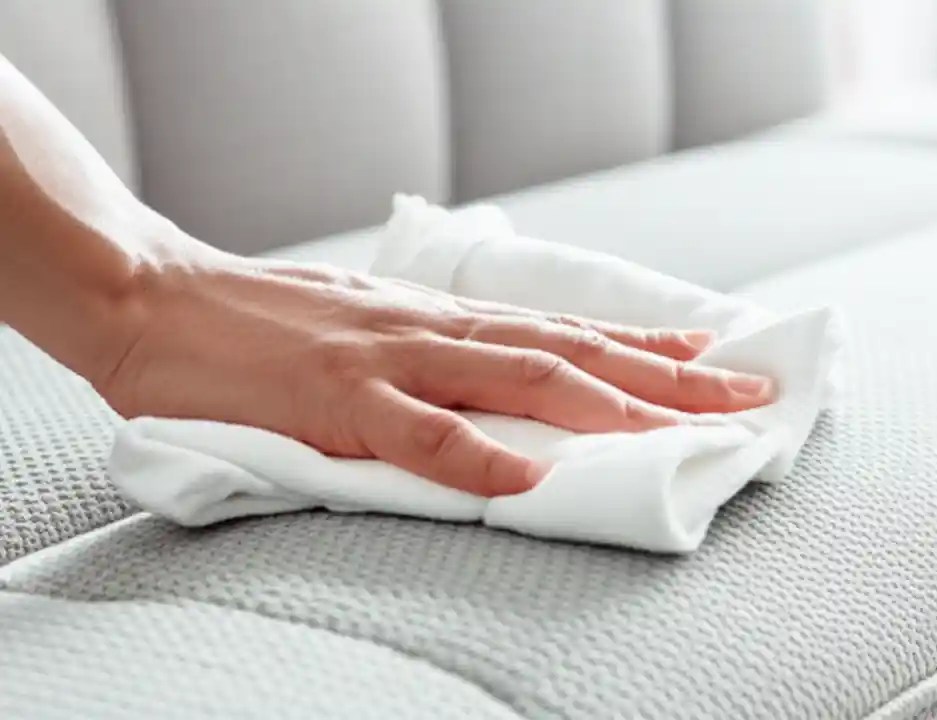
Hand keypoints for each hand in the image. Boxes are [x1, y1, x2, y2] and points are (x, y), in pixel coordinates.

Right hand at [95, 255, 775, 496]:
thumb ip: (430, 360)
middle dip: (667, 379)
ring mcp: (392, 359)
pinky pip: (421, 431)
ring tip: (687, 425)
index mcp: (442, 320)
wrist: (158, 297)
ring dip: (614, 405)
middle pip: (573, 353)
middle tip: (745, 395)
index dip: (645, 348)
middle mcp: (436, 330)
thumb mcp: (367, 330)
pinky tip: (536, 473)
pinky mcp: (337, 398)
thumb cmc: (263, 323)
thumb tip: (492, 394)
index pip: (566, 331)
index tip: (713, 359)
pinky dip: (482, 452)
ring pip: (524, 380)